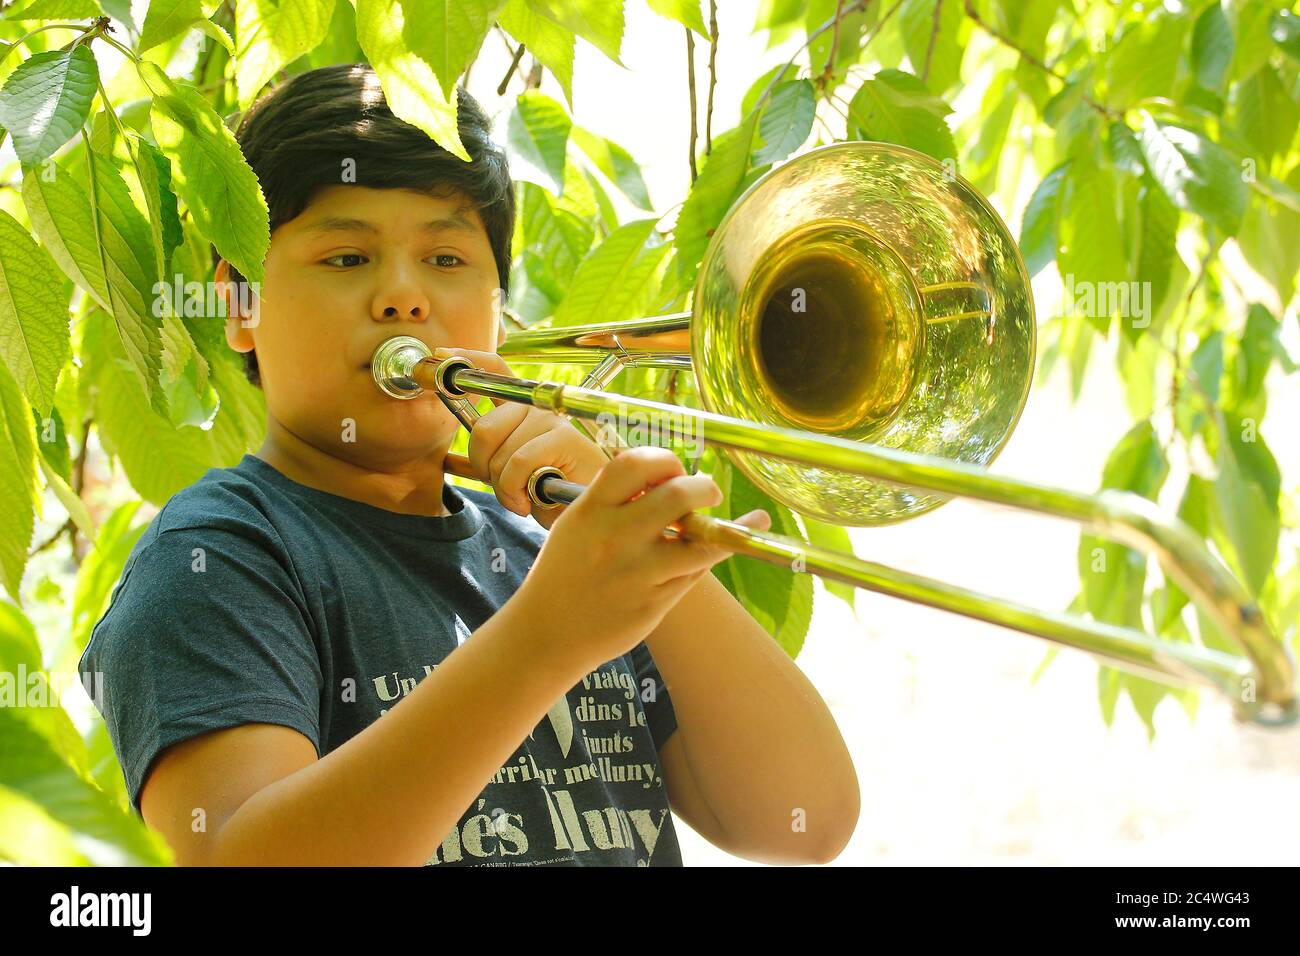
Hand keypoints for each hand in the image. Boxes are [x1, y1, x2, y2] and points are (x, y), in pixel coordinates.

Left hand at [437, 347, 609, 529]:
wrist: (585, 511)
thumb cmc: (549, 490)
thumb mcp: (512, 469)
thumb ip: (493, 453)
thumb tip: (454, 455)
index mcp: (523, 408)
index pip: (494, 369)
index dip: (465, 358)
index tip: (441, 353)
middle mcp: (537, 406)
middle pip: (484, 429)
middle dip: (484, 467)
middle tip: (505, 486)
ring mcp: (551, 420)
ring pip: (499, 453)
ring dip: (503, 487)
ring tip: (523, 495)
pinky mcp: (564, 438)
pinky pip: (517, 463)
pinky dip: (515, 490)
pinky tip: (530, 499)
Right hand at [517, 445, 770, 674]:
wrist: (547, 633)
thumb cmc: (567, 571)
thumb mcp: (577, 524)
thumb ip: (615, 500)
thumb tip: (669, 477)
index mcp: (590, 511)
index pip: (635, 463)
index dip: (664, 459)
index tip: (675, 470)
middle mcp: (614, 538)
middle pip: (678, 495)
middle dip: (704, 487)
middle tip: (709, 493)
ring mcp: (636, 573)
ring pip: (700, 539)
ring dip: (724, 525)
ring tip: (728, 520)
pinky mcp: (652, 603)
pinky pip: (694, 571)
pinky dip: (716, 552)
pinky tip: (737, 539)